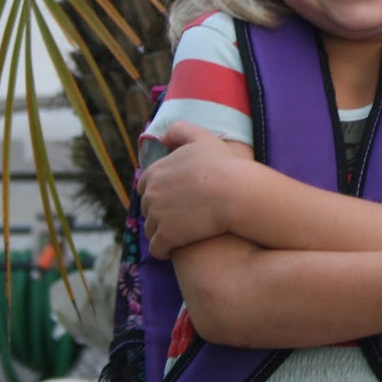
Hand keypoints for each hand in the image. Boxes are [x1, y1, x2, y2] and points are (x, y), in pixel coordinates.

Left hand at [138, 122, 244, 257]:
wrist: (235, 192)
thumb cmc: (223, 164)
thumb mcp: (202, 137)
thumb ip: (179, 131)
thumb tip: (162, 137)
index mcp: (154, 172)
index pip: (145, 186)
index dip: (161, 192)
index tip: (177, 196)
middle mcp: (150, 195)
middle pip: (148, 209)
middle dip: (161, 213)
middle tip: (183, 215)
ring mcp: (157, 217)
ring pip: (152, 230)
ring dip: (163, 233)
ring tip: (182, 232)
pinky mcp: (166, 237)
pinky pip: (158, 249)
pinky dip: (165, 250)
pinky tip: (178, 248)